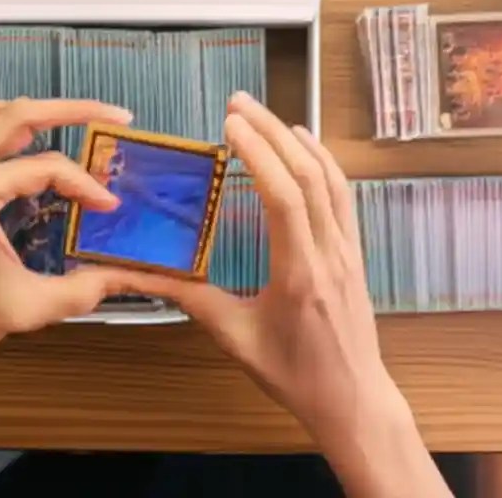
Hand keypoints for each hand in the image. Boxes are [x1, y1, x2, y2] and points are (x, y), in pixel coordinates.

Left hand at [0, 98, 143, 378]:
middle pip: (18, 115)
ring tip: (74, 118)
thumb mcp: (30, 306)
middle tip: (116, 117)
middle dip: (71, 110)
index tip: (110, 207)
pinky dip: (4, 122)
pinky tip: (32, 138)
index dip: (84, 183)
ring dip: (33, 111)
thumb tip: (133, 276)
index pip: (44, 167)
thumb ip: (85, 289)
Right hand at [122, 92, 400, 445]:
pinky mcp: (354, 253)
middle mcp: (329, 254)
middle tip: (239, 103)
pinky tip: (306, 146)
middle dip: (273, 132)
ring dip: (298, 140)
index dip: (259, 154)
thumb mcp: (236, 339)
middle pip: (308, 176)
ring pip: (330, 180)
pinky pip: (343, 196)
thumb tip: (147, 274)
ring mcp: (348, 251)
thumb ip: (193, 300)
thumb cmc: (296, 376)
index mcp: (299, 274)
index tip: (231, 124)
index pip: (284, 198)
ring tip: (266, 114)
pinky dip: (323, 162)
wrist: (352, 398)